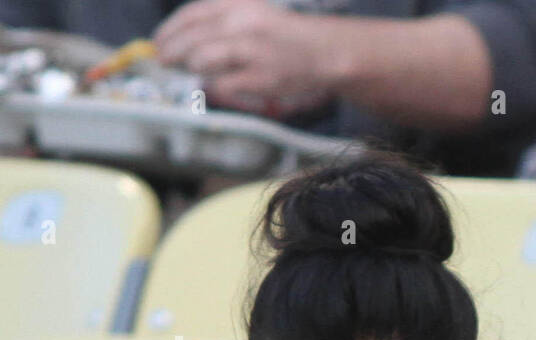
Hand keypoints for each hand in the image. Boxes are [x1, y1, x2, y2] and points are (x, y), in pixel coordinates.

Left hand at [154, 0, 336, 112]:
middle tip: (164, 60)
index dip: (169, 29)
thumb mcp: (250, 12)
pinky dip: (215, 84)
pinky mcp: (261, 77)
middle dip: (172, 51)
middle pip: (191, 39)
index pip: (191, 15)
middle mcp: (241, 24)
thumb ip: (219, 21)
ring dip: (191, 66)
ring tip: (190, 70)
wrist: (324, 52)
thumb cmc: (284, 36)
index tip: (159, 40)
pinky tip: (217, 82)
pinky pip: (222, 83)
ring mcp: (251, 52)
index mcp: (236, 5)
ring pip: (201, 60)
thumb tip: (181, 39)